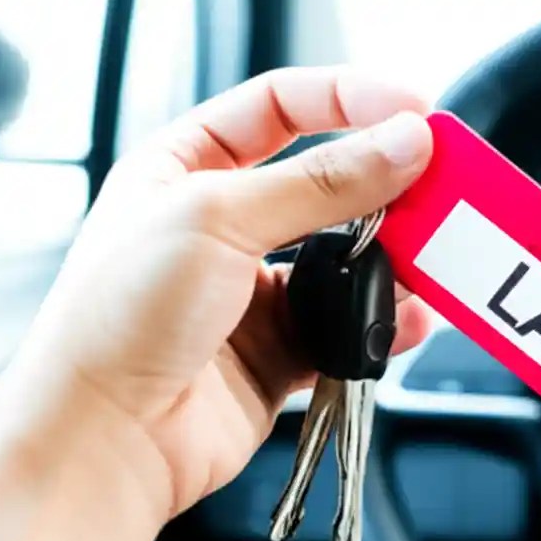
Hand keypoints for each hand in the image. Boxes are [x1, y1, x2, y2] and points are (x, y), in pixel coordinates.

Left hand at [9, 67, 434, 523]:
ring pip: (347, 260)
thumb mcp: (219, 217)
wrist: (104, 440)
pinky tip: (400, 323)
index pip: (281, 106)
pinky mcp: (280, 353)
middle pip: (327, 184)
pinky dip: (381, 324)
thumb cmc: (116, 321)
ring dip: (390, 263)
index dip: (350, 100)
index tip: (411, 112)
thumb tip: (401, 145)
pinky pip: (348, 326)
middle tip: (436, 191)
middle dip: (385, 187)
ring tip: (422, 267)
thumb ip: (323, 182)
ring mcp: (252, 292)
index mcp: (186, 168)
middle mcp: (222, 226)